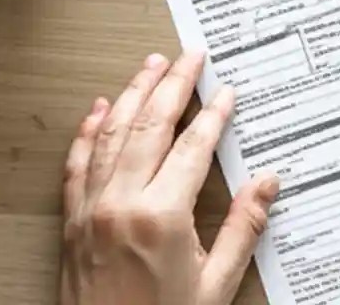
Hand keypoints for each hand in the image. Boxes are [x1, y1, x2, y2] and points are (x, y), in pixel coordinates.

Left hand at [60, 51, 278, 304]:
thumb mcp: (216, 284)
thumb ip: (243, 228)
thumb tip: (267, 184)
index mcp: (161, 216)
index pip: (192, 147)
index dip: (212, 115)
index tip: (225, 93)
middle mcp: (120, 204)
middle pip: (149, 126)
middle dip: (172, 85)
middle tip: (189, 57)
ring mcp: (91, 210)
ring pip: (111, 135)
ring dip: (132, 94)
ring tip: (149, 66)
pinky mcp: (72, 223)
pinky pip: (77, 164)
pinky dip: (88, 131)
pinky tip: (99, 109)